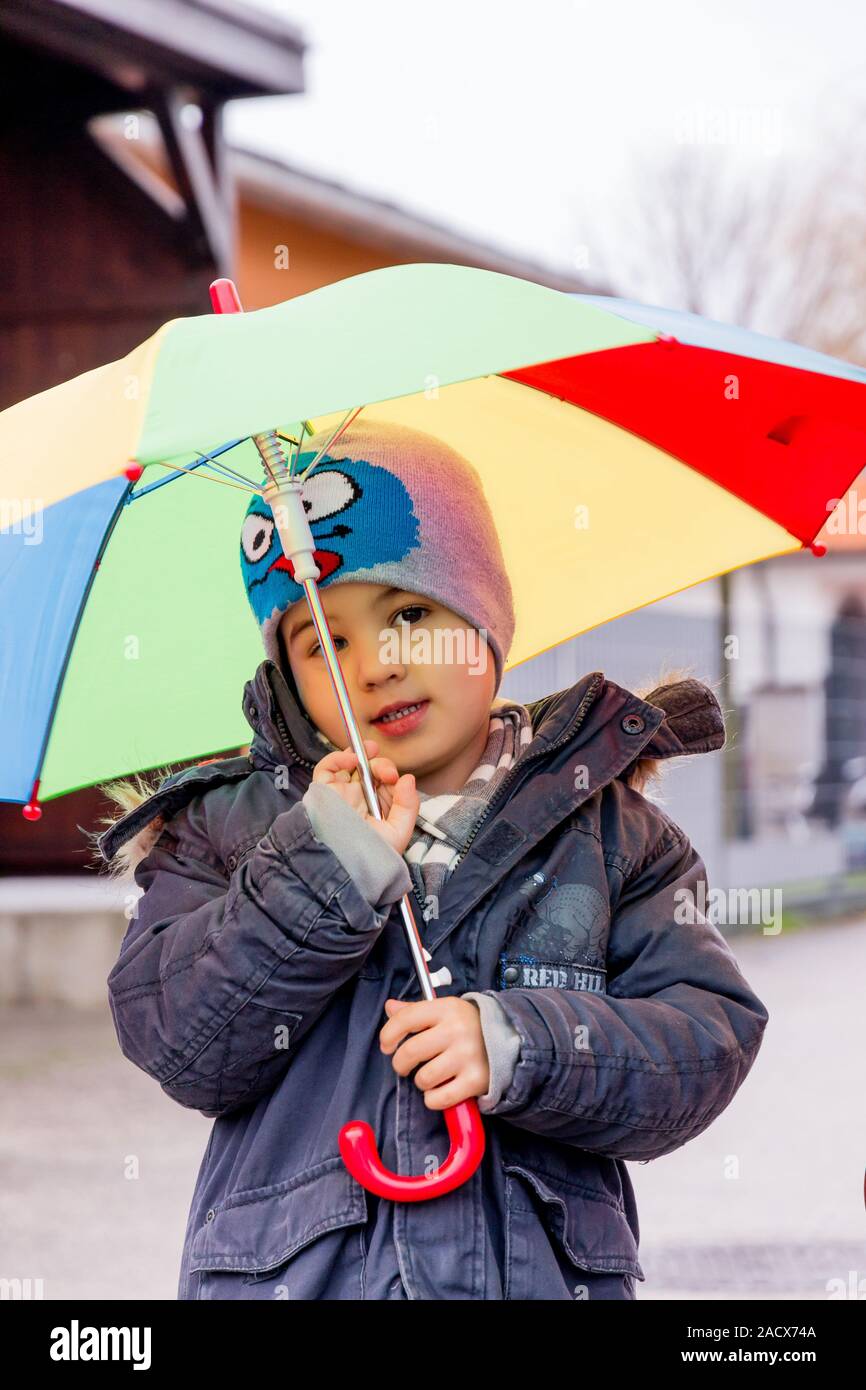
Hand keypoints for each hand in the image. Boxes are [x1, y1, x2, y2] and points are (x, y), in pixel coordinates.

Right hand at [311, 739, 418, 854]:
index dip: (391, 775)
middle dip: (381, 765)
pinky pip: (325, 769)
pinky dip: (337, 758)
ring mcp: (340, 794)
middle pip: (369, 770)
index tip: (396, 780)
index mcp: (376, 807)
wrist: (346, 866)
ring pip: (348, 765)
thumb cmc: (372, 856)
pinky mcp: (323, 792)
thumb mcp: (398, 832)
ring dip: (361, 753)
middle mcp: (358, 798)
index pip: (384, 782)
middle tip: (387, 774)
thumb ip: (408, 805)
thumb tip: (408, 778)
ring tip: (371, 749)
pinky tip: (352, 759)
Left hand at [379, 997, 489, 1109]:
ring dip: (421, 1082)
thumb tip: (390, 1007)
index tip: (386, 1046)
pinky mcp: (475, 1081)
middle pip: (410, 1052)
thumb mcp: (445, 1010)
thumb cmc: (469, 1025)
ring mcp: (467, 1056)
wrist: (510, 1039)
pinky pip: (438, 1098)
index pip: (405, 1019)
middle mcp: (456, 1030)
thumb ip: (416, 1010)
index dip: (388, 1035)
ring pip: (423, 1078)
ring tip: (430, 1076)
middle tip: (405, 1066)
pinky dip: (433, 1099)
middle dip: (400, 1063)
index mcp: (446, 1008)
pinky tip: (439, 1090)